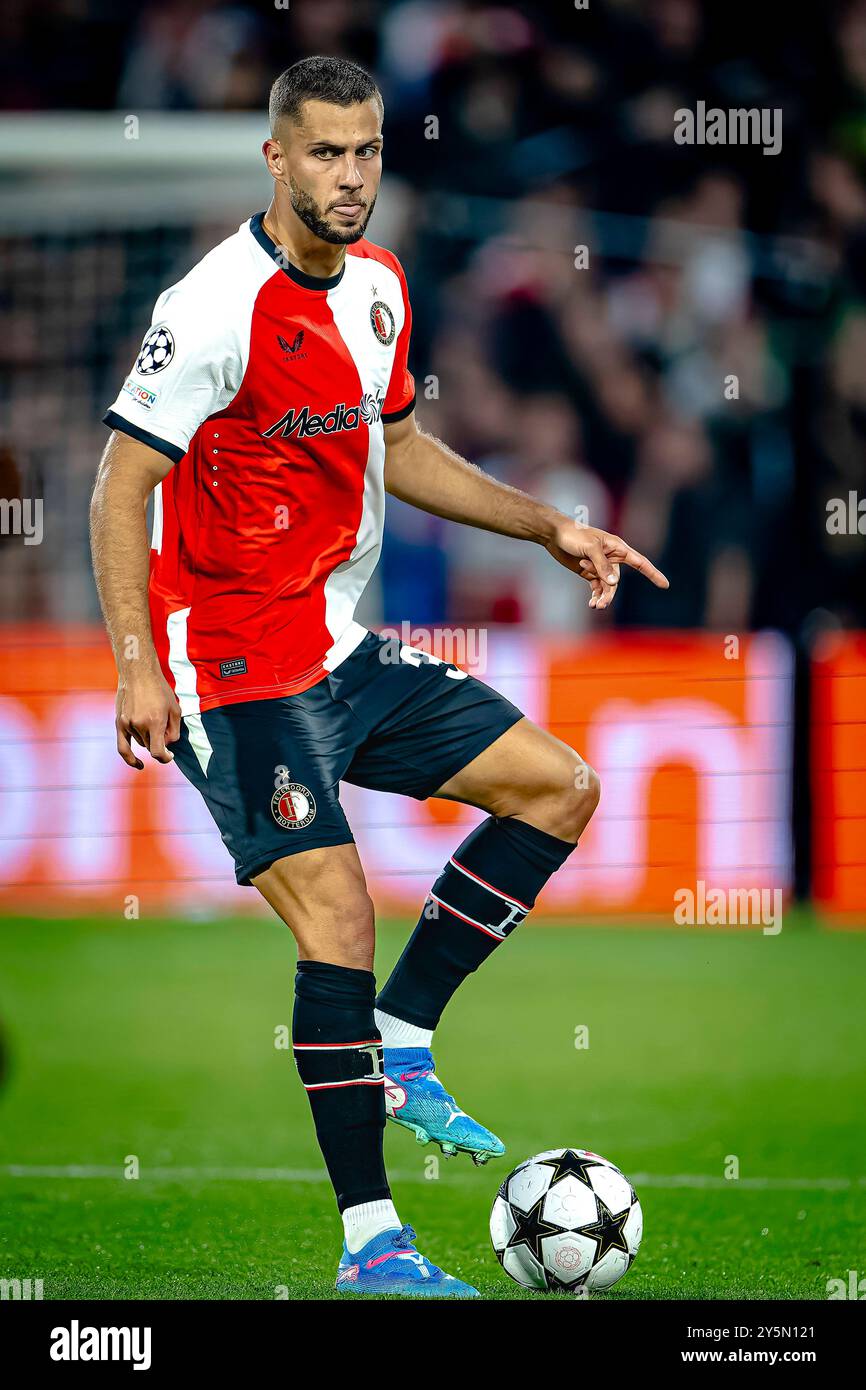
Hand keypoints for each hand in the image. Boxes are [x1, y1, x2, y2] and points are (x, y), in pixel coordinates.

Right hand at [115, 668, 181, 768]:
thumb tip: (168, 745)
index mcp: (154, 722)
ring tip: (151, 717)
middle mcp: (139, 725)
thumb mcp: (175, 709)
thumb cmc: (160, 689)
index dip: (165, 758)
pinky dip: (130, 758)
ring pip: (140, 743)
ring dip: (148, 738)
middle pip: (151, 746)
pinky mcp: (119, 723)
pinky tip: (138, 764)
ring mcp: (127, 724)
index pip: (158, 752)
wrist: (138, 673)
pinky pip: (122, 747)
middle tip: (164, 723)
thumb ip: (174, 731)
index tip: (170, 756)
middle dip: (159, 740)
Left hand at [546, 520, 668, 610]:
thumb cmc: (574, 535)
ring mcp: (600, 566)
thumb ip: (602, 565)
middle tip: (601, 604)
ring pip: (607, 587)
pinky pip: (597, 588)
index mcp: (617, 547)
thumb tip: (614, 583)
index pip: (640, 562)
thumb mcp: (590, 548)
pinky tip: (592, 603)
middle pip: (617, 581)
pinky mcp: (589, 572)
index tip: (665, 585)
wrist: (554, 534)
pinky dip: (596, 596)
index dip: (653, 573)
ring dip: (602, 597)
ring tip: (595, 605)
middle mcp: (611, 557)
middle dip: (610, 593)